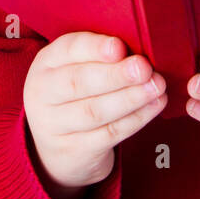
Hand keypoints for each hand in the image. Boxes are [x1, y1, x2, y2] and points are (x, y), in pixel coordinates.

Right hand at [24, 32, 166, 198]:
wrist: (57, 146)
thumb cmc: (76, 93)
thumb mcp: (77, 67)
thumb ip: (101, 55)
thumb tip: (137, 47)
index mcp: (45, 63)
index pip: (67, 50)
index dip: (94, 48)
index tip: (120, 47)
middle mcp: (42, 93)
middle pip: (78, 83)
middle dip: (115, 75)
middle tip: (145, 68)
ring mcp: (54, 126)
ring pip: (95, 112)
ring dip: (130, 98)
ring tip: (157, 86)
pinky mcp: (73, 151)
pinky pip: (108, 134)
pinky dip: (135, 119)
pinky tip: (154, 105)